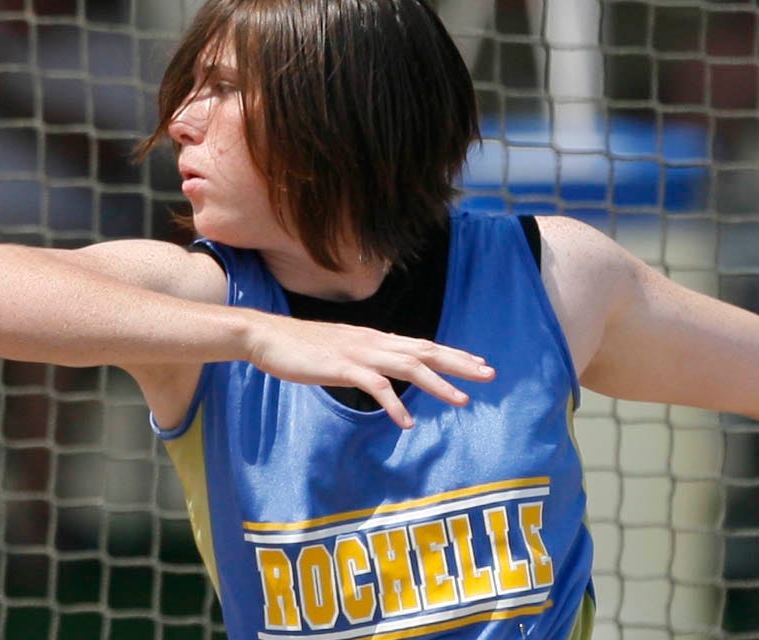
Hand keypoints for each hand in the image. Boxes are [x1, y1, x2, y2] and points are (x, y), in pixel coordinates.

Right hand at [247, 314, 495, 428]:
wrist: (269, 337)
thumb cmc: (306, 348)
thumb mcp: (346, 352)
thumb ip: (369, 361)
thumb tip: (388, 374)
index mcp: (378, 340)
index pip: (425, 346)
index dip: (454, 355)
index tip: (480, 364)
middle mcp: (376, 343)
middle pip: (427, 352)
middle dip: (460, 364)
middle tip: (490, 374)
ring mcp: (361, 354)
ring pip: (409, 367)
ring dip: (437, 385)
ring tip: (461, 400)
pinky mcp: (343, 368)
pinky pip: (376, 386)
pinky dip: (394, 404)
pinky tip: (406, 422)